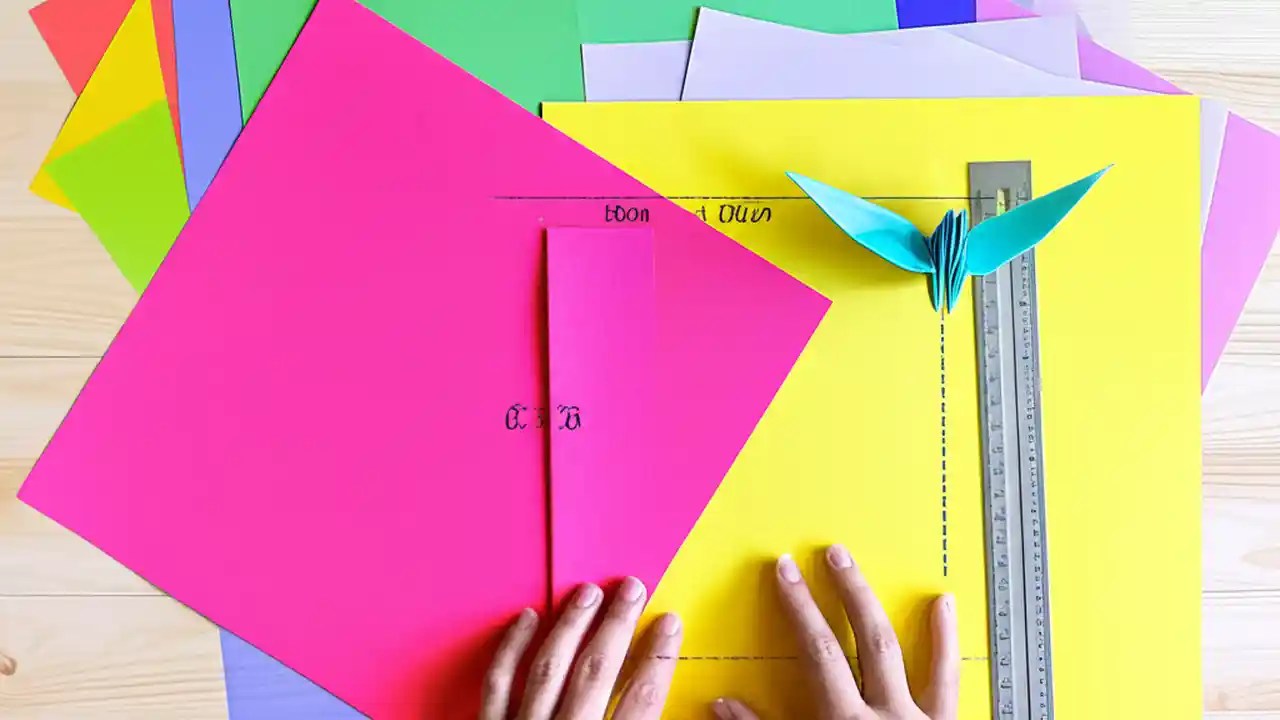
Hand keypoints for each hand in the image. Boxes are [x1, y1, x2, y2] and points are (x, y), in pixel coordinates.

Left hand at [480, 577, 683, 719]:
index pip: (641, 701)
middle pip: (595, 673)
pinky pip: (497, 682)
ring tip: (588, 592)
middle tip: (632, 589)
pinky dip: (512, 647)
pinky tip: (526, 617)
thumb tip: (652, 691)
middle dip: (617, 625)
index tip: (670, 624)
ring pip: (549, 667)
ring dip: (571, 625)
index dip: (660, 658)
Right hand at [714, 545, 958, 719]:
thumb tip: (721, 706)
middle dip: (843, 592)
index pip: (818, 652)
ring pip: (901, 651)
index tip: (784, 571)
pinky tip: (945, 605)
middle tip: (828, 554)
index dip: (799, 607)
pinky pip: (947, 681)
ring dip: (881, 606)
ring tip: (869, 568)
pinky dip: (946, 642)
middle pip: (862, 639)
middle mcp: (885, 716)